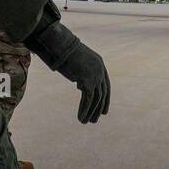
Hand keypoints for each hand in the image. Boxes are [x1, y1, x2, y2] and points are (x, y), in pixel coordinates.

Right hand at [25, 2, 111, 123]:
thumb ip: (82, 75)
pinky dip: (84, 110)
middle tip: (95, 120)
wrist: (62, 45)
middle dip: (99, 108)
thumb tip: (82, 87)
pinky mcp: (87, 80)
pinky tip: (80, 118)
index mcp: (100, 64)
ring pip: (96, 98)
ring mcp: (95, 75)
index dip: (105, 99)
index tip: (104, 111)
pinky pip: (87, 99)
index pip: (106, 86)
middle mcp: (100, 70)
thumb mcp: (78, 64)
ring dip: (91, 112)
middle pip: (102, 93)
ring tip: (86, 122)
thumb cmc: (66, 52)